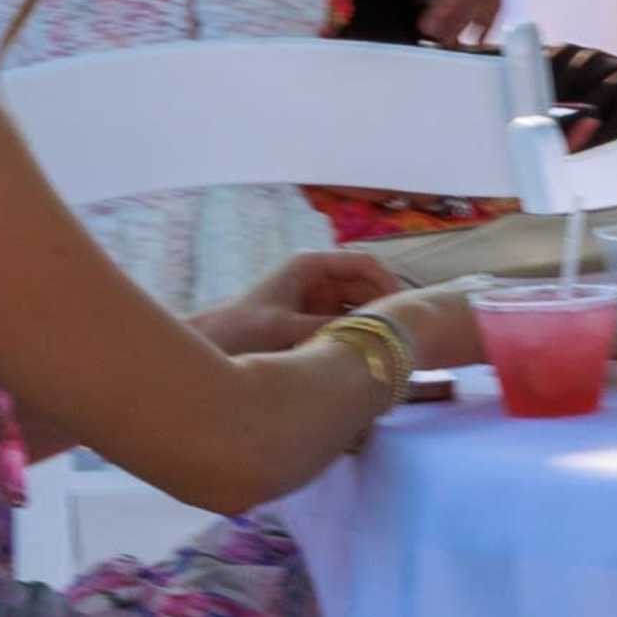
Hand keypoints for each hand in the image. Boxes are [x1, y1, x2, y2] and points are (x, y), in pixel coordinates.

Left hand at [209, 242, 401, 355]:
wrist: (211, 347)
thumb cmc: (243, 329)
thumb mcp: (289, 329)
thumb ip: (329, 329)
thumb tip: (370, 336)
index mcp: (310, 264)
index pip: (364, 263)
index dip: (388, 283)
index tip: (405, 309)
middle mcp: (317, 277)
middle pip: (365, 285)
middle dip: (383, 306)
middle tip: (404, 334)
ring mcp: (316, 297)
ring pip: (358, 305)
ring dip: (372, 323)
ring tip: (390, 346)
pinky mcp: (313, 319)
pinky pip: (345, 322)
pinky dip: (357, 334)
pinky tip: (368, 353)